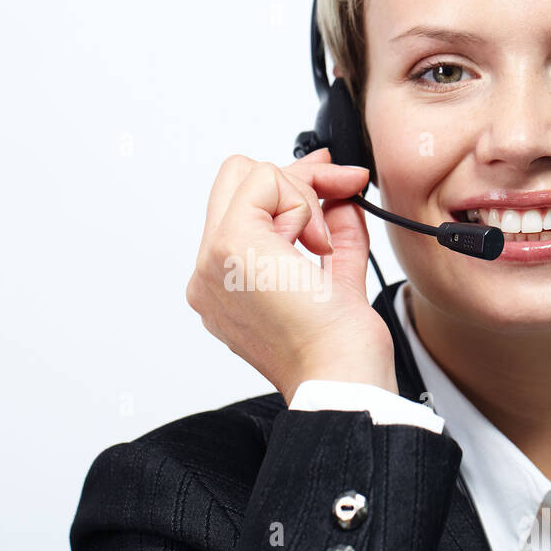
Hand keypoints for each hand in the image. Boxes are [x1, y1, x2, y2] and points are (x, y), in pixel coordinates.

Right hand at [185, 148, 397, 404]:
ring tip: (322, 248)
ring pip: (247, 173)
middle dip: (297, 181)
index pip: (242, 206)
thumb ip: (333, 231)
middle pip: (236, 180)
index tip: (335, 188)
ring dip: (300, 196)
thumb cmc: (339, 350)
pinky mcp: (230, 245)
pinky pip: (262, 180)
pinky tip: (316, 245)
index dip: (291, 190)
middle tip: (340, 198)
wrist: (339, 376)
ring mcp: (213, 260)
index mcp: (226, 286)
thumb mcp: (337, 277)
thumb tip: (339, 194)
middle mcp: (209, 273)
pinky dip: (301, 201)